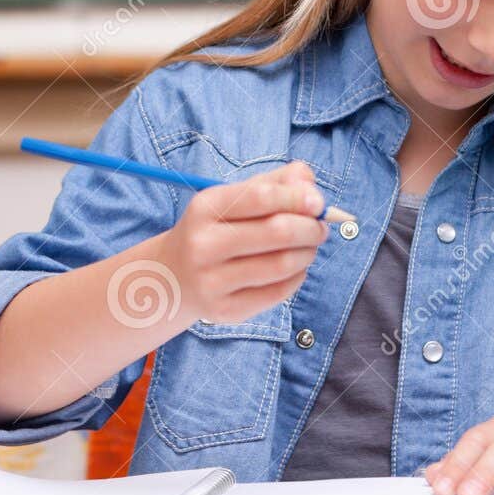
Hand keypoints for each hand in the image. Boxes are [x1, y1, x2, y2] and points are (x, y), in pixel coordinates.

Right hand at [160, 160, 329, 324]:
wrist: (173, 277)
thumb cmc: (215, 230)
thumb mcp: (233, 199)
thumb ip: (274, 183)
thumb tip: (311, 184)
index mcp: (205, 208)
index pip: (261, 197)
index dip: (298, 198)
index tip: (318, 202)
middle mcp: (203, 245)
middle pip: (277, 232)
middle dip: (311, 228)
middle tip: (320, 228)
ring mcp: (211, 282)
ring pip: (282, 265)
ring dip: (307, 253)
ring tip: (308, 247)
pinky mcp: (224, 311)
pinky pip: (278, 292)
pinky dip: (297, 277)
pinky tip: (294, 269)